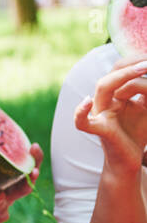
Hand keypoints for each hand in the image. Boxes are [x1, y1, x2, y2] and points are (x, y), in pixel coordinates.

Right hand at [73, 57, 146, 174]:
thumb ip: (146, 92)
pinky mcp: (99, 130)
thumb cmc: (136, 133)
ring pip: (103, 87)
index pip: (121, 70)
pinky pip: (83, 121)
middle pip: (113, 73)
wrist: (129, 160)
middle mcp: (104, 100)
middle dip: (132, 64)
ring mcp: (100, 113)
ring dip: (124, 75)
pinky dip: (81, 112)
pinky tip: (87, 101)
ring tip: (145, 68)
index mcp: (114, 94)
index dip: (135, 62)